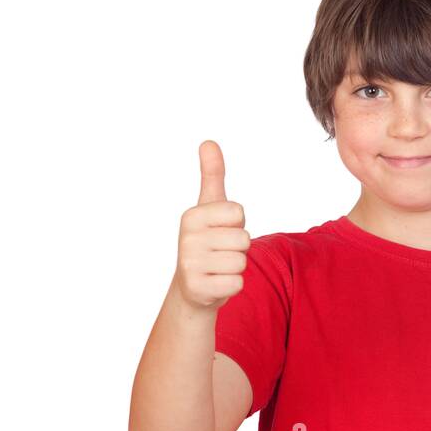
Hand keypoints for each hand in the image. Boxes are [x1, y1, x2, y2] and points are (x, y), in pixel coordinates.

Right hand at [174, 140, 250, 310]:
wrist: (193, 287)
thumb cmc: (207, 241)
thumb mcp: (209, 207)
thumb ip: (212, 175)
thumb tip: (209, 142)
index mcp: (191, 216)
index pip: (238, 213)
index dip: (237, 224)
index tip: (221, 230)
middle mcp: (186, 238)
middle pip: (243, 239)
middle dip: (238, 248)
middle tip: (220, 252)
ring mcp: (190, 264)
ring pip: (242, 262)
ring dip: (235, 267)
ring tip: (217, 267)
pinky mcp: (198, 289)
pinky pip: (237, 283)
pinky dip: (232, 285)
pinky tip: (216, 283)